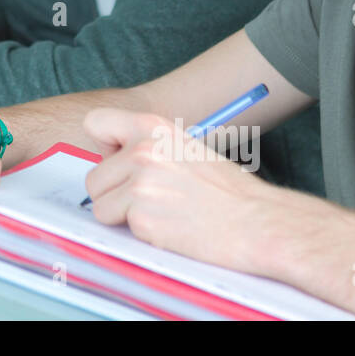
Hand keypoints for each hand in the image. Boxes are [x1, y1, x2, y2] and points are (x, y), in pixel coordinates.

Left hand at [82, 109, 272, 272]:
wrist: (260, 222)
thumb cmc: (228, 192)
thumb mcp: (185, 149)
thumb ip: (148, 148)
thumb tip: (112, 160)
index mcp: (153, 127)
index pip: (95, 123)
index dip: (103, 148)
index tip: (119, 163)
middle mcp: (142, 150)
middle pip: (93, 176)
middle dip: (114, 193)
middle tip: (150, 200)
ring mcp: (140, 183)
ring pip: (100, 205)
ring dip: (123, 216)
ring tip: (161, 213)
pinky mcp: (142, 216)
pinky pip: (117, 226)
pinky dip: (138, 232)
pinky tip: (168, 227)